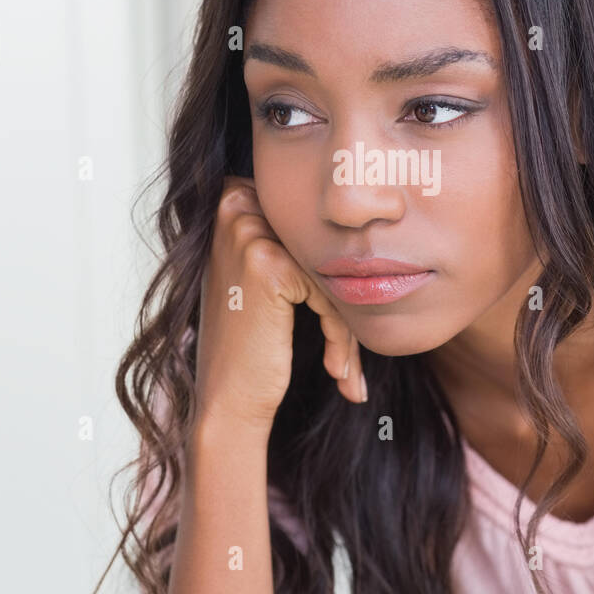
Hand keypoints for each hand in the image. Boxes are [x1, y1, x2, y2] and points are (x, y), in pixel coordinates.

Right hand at [194, 175, 365, 431]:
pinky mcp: (267, 262)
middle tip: (351, 358)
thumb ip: (292, 233)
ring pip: (332, 271)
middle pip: (323, 246)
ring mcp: (247, 231)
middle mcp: (234, 203)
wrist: (227, 398)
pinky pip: (331, 292)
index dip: (335, 274)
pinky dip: (342, 335)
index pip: (313, 225)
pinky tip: (338, 370)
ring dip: (348, 326)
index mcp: (233, 195)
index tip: (349, 325)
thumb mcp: (264, 272)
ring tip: (347, 369)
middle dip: (345, 301)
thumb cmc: (251, 341)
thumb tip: (366, 208)